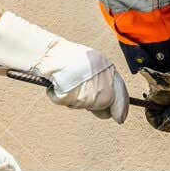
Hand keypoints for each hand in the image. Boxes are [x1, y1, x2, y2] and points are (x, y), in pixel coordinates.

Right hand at [0, 12, 129, 121]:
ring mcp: (90, 92)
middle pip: (104, 105)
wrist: (48, 52)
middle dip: (95, 104)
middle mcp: (103, 82)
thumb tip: (109, 99)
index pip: (121, 94)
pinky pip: (68, 103)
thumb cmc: (66, 55)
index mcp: (108, 69)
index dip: (121, 108)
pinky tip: (58, 85)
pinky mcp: (75, 99)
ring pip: (86, 105)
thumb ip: (101, 77)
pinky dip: (61, 97)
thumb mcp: (91, 62)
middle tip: (81, 93)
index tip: (120, 118)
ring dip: (76, 98)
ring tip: (67, 82)